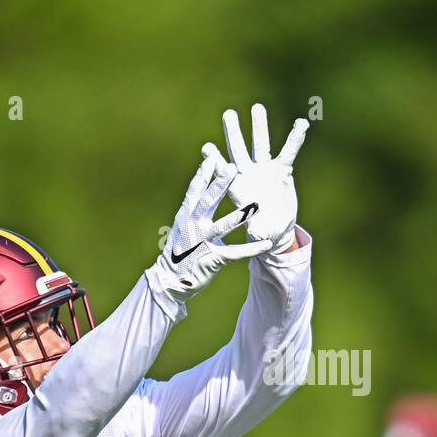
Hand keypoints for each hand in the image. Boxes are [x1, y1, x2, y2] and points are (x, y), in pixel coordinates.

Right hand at [149, 151, 272, 302]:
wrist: (170, 281)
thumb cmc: (180, 249)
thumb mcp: (184, 225)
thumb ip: (195, 208)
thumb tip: (204, 185)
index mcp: (185, 215)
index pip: (195, 191)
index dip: (203, 173)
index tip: (211, 155)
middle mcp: (192, 227)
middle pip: (207, 202)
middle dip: (220, 185)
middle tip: (232, 167)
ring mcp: (201, 243)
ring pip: (221, 227)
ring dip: (239, 216)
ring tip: (256, 205)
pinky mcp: (212, 259)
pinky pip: (235, 253)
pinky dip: (252, 249)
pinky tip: (266, 245)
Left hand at [214, 103, 308, 254]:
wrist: (273, 230)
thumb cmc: (261, 232)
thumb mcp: (259, 235)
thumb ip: (257, 232)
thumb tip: (256, 234)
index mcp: (237, 189)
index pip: (223, 173)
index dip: (215, 161)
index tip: (207, 147)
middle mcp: (248, 175)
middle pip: (238, 151)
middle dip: (233, 133)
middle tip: (228, 114)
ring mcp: (264, 170)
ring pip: (260, 145)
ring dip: (259, 127)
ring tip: (257, 107)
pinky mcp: (281, 170)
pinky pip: (289, 152)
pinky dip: (294, 139)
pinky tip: (302, 124)